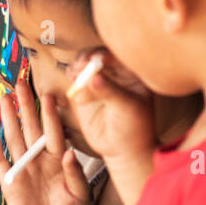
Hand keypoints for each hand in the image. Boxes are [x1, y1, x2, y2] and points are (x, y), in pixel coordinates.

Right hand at [0, 79, 88, 204]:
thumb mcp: (79, 194)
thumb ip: (75, 174)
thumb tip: (68, 155)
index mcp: (57, 158)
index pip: (53, 132)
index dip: (49, 114)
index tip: (47, 94)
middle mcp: (38, 158)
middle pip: (29, 127)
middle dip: (25, 106)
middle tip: (20, 83)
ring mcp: (23, 168)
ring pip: (13, 138)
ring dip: (8, 118)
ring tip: (3, 98)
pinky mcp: (10, 181)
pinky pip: (0, 163)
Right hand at [65, 48, 155, 165]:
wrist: (122, 149)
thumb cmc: (133, 127)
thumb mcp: (127, 107)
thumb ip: (110, 91)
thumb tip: (94, 77)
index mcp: (132, 74)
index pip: (118, 57)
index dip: (106, 55)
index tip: (97, 59)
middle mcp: (115, 75)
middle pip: (98, 57)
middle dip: (88, 58)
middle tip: (82, 63)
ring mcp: (98, 83)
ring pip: (84, 66)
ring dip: (78, 66)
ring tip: (75, 73)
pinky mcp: (84, 92)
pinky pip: (75, 79)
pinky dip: (72, 77)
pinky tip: (72, 79)